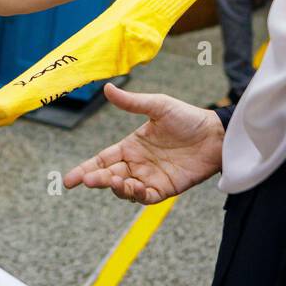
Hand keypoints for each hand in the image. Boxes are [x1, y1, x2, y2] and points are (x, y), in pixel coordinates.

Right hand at [63, 83, 224, 203]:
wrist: (216, 134)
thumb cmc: (188, 117)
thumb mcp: (157, 106)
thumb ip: (132, 102)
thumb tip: (107, 88)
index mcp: (131, 146)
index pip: (102, 160)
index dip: (85, 169)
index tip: (69, 180)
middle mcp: (137, 164)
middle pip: (109, 176)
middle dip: (96, 179)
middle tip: (88, 180)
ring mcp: (150, 178)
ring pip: (125, 189)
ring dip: (116, 187)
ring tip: (116, 180)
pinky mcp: (165, 189)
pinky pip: (146, 197)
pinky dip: (137, 196)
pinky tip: (134, 188)